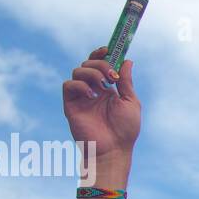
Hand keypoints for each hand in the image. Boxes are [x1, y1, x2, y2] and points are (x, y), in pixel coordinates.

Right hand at [62, 48, 140, 164]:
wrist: (114, 149)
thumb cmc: (125, 130)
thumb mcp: (130, 102)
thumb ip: (126, 81)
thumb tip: (127, 61)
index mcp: (107, 88)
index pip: (100, 64)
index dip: (102, 54)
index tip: (108, 49)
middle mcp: (93, 90)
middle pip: (88, 64)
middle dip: (100, 64)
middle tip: (112, 76)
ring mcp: (81, 97)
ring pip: (78, 71)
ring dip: (92, 73)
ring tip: (104, 86)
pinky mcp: (70, 104)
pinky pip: (68, 85)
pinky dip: (80, 85)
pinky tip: (93, 95)